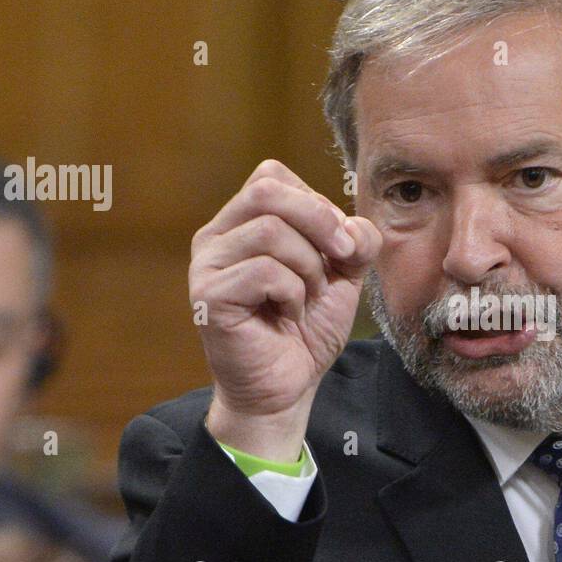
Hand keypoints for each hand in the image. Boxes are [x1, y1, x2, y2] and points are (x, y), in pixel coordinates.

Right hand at [190, 160, 380, 460]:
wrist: (288, 385)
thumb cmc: (307, 327)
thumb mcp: (342, 274)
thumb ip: (354, 240)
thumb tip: (352, 227)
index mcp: (242, 221)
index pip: (272, 176)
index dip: (316, 203)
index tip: (339, 244)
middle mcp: (216, 236)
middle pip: (267, 191)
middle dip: (319, 221)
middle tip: (339, 260)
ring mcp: (207, 265)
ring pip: (271, 232)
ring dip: (308, 267)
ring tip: (306, 299)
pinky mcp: (209, 297)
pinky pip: (264, 272)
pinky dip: (293, 293)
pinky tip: (288, 315)